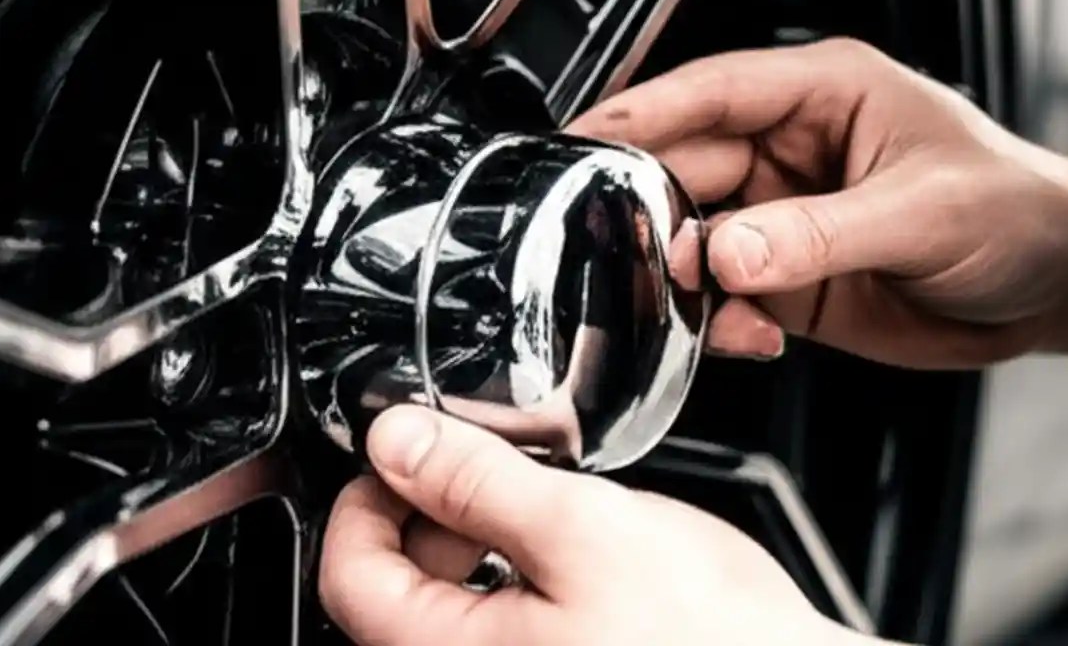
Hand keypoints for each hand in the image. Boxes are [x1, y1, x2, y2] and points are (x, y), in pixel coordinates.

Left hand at [319, 405, 873, 645]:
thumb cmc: (717, 641)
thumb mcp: (587, 531)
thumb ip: (477, 483)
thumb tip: (396, 442)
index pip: (350, 576)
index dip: (364, 496)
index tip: (401, 449)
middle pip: (395, 591)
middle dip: (427, 512)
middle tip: (487, 463)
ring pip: (451, 606)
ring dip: (475, 540)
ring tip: (543, 501)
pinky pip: (505, 626)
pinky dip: (516, 575)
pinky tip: (571, 552)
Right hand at [568, 38, 1067, 368]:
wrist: (1058, 285)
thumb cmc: (1019, 212)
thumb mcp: (923, 213)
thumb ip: (819, 235)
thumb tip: (728, 253)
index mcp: (822, 97)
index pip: (711, 92)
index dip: (639, 113)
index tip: (581, 141)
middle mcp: (793, 152)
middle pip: (687, 169)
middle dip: (652, 212)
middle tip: (629, 253)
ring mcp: (787, 220)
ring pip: (697, 241)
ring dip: (683, 278)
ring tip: (691, 306)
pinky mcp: (791, 280)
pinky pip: (728, 298)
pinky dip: (723, 323)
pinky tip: (747, 336)